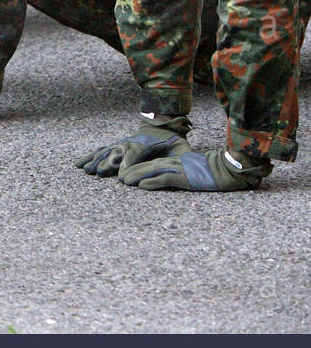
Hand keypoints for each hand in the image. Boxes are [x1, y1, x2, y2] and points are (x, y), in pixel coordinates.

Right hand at [74, 118, 190, 176]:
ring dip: (95, 161)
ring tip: (85, 170)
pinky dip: (89, 157)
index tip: (121, 176)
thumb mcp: (183, 149)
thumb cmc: (174, 141)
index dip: (127, 164)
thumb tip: (184, 165)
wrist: (163, 125)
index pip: (134, 153)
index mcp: (146, 143)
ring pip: (105, 152)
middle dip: (106, 163)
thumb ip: (181, 157)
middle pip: (115, 153)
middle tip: (98, 173)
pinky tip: (79, 164)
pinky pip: (100, 151)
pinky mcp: (115, 146)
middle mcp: (130, 143)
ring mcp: (120, 143)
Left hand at [120, 148, 271, 190]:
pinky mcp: (184, 177)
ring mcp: (179, 169)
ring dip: (136, 176)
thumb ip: (183, 171)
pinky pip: (165, 179)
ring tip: (123, 181)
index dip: (139, 167)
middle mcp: (175, 163)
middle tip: (118, 178)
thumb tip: (174, 176)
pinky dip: (152, 182)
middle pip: (149, 165)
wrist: (229, 168)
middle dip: (132, 171)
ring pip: (152, 171)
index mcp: (177, 161)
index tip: (126, 171)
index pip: (153, 163)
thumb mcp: (195, 169)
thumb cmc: (215, 170)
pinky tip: (141, 186)